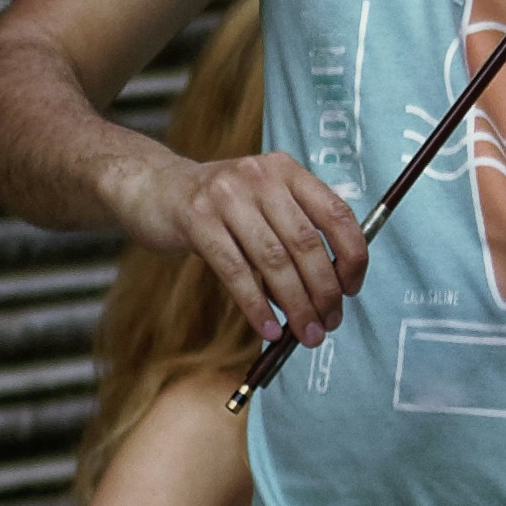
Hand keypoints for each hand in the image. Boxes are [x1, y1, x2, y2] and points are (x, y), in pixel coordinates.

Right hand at [140, 144, 370, 345]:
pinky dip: (256, 307)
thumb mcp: (263, 201)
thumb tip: (333, 287)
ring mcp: (226, 195)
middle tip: (330, 323)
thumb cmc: (218, 204)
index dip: (352, 257)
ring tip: (306, 334)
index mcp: (287, 171)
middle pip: (306, 244)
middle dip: (324, 292)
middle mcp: (260, 177)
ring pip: (274, 261)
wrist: (152, 187)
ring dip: (296, 305)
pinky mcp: (196, 219)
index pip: (337, 214)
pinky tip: (269, 329)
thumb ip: (296, 230)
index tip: (351, 290)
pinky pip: (235, 272)